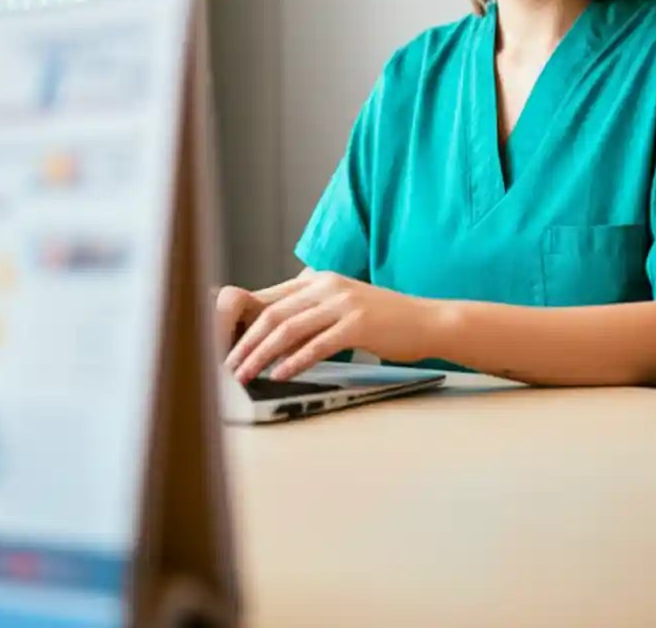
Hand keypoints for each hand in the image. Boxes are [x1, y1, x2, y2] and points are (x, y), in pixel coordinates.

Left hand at [224, 271, 436, 383]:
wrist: (428, 321)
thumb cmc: (385, 320)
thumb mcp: (342, 307)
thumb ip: (311, 315)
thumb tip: (275, 340)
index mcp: (319, 280)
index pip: (270, 300)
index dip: (244, 325)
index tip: (228, 348)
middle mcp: (327, 286)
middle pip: (273, 315)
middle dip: (246, 344)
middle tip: (229, 367)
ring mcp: (343, 303)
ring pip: (289, 330)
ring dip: (263, 356)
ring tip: (247, 375)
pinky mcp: (358, 324)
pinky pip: (317, 345)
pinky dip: (295, 362)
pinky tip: (281, 375)